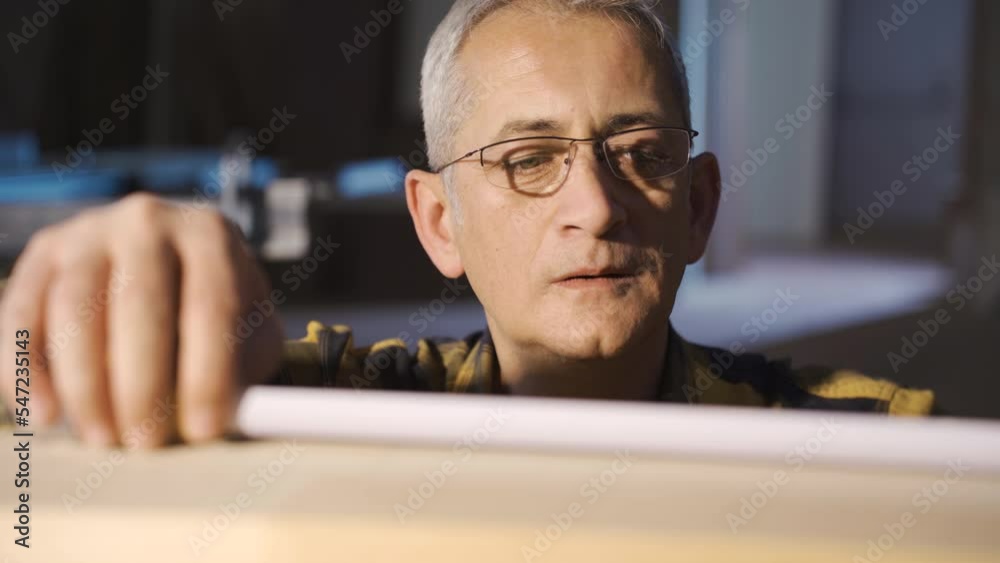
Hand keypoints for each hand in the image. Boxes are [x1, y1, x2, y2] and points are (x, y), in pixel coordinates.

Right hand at [0, 193, 283, 446]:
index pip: (210, 305)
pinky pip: (21, 314)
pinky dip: (27, 369)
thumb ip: (246, 368)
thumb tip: (235, 419)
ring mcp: (88, 231)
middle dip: (141, 385)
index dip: (208, 372)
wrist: (163, 264)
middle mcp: (148, 221)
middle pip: (138, 305)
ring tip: (102, 439)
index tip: (204, 431)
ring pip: (74, 310)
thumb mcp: (246, 332)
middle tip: (146, 444)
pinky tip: (45, 416)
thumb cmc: (212, 314)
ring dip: (85, 384)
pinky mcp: (43, 254)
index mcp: (211, 235)